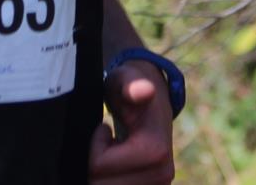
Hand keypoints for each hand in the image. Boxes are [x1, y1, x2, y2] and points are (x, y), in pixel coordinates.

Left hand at [89, 61, 175, 182]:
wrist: (151, 103)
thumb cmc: (130, 89)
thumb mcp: (124, 80)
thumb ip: (130, 86)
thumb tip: (145, 90)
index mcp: (155, 151)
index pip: (99, 166)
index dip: (94, 146)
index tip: (104, 128)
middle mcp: (162, 175)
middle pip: (101, 184)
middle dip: (95, 163)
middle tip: (106, 141)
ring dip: (101, 173)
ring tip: (111, 151)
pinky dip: (109, 179)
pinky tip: (115, 164)